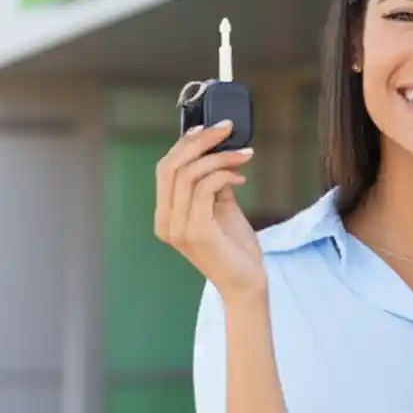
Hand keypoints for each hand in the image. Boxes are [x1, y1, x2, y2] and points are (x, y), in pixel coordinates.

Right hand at [154, 120, 264, 297]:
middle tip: (227, 130)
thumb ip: (213, 182)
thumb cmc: (235, 248)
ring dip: (220, 157)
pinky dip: (223, 175)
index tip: (210, 128)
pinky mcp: (196, 232)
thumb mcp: (221, 208)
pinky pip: (204, 189)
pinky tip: (240, 178)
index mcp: (167, 216)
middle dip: (200, 141)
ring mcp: (178, 228)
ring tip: (244, 156)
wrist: (247, 283)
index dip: (185, 143)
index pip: (165, 168)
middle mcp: (166, 222)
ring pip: (189, 174)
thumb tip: (218, 151)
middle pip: (171, 166)